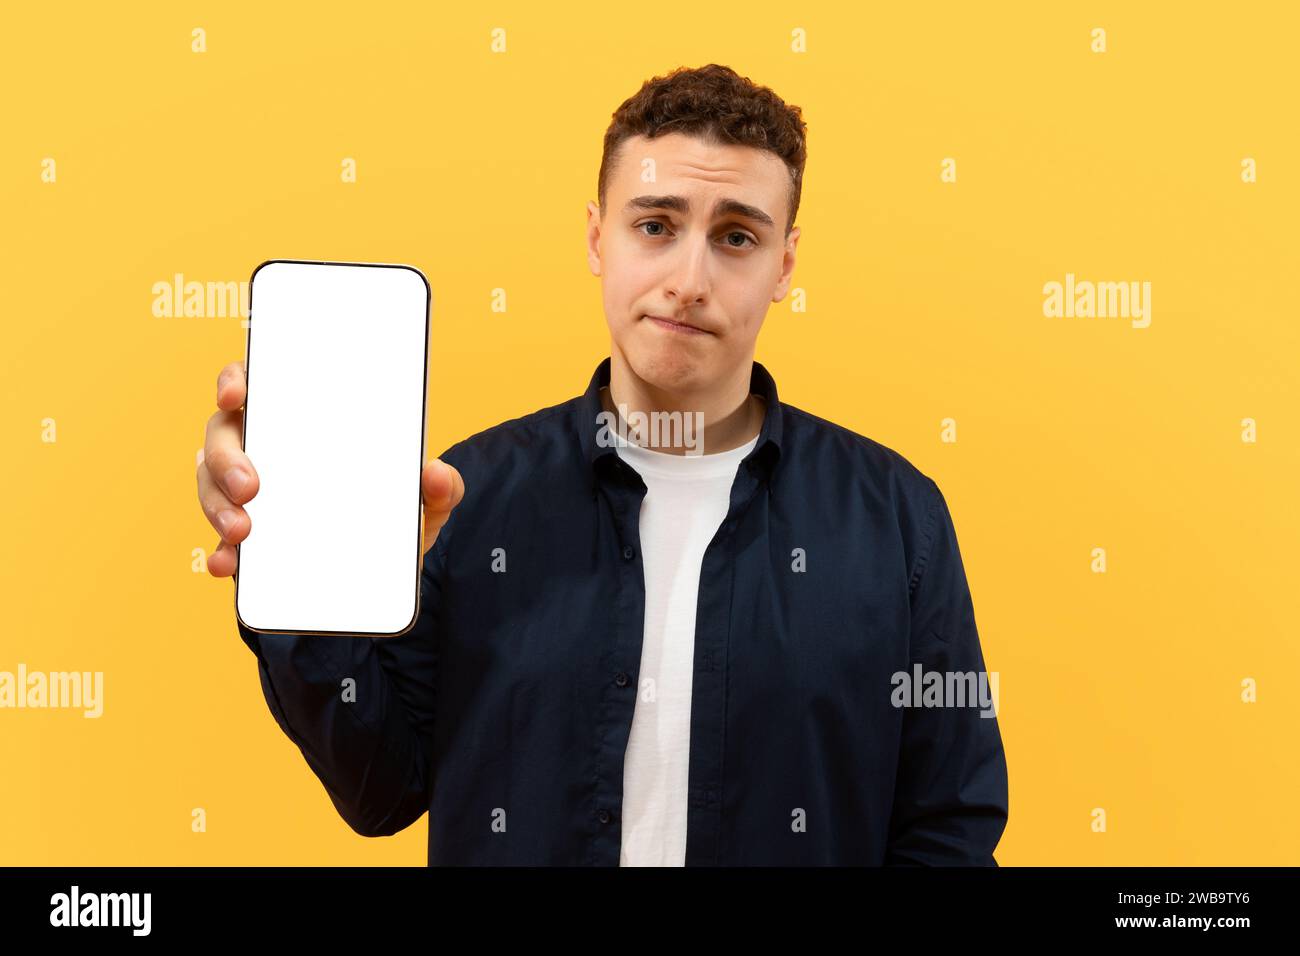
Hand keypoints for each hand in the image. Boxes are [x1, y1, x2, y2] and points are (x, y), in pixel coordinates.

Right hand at [197, 359, 463, 576]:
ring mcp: (246, 491)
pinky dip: (221, 553)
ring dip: (217, 506)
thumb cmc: (393, 514)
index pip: (258, 384)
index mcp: (303, 422)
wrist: (382, 572)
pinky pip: (220, 540)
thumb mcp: (423, 502)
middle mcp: (266, 448)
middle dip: (226, 457)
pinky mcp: (244, 537)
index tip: (235, 394)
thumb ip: (440, 487)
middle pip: (223, 434)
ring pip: (210, 484)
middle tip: (250, 486)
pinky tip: (227, 564)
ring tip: (243, 532)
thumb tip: (436, 474)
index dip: (235, 380)